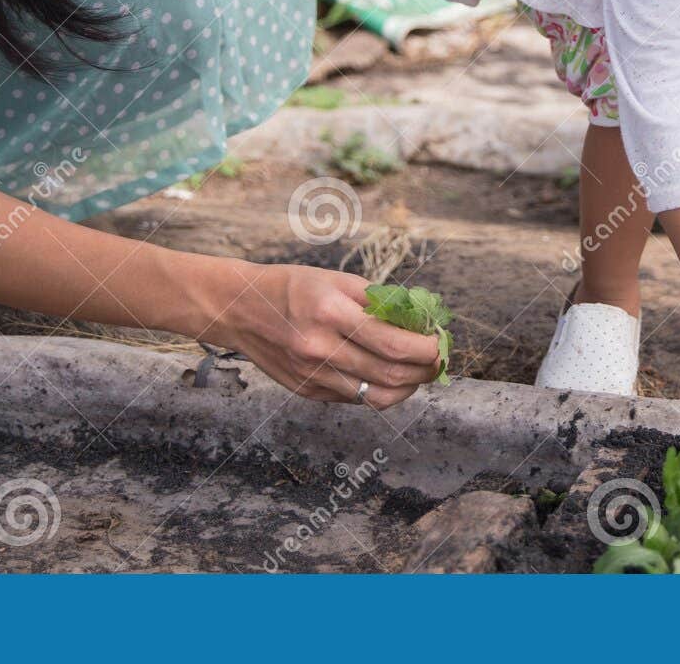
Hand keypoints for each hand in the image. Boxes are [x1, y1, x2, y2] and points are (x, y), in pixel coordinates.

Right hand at [213, 264, 442, 405]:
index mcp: (331, 314)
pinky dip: (378, 391)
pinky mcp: (307, 391)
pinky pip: (354, 399)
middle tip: (437, 362)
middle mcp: (320, 349)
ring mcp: (312, 375)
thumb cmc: (292, 287)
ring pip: (375, 397)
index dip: (424, 350)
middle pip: (388, 375)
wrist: (239, 309)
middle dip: (422, 372)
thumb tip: (417, 321)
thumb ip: (376, 302)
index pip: (391, 344)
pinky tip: (386, 377)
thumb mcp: (335, 280)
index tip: (440, 344)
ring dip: (406, 388)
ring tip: (417, 374)